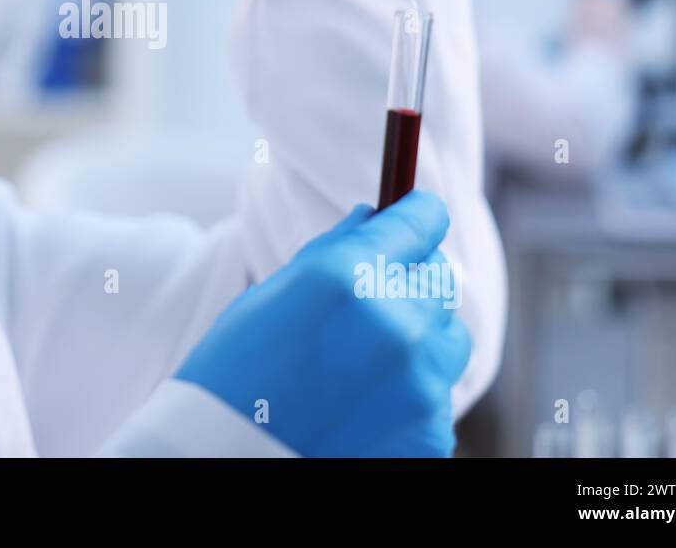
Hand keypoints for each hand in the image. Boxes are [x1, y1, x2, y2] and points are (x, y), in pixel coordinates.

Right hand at [175, 191, 470, 456]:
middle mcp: (396, 325)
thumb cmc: (234, 374)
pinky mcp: (432, 432)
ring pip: (448, 338)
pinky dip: (411, 392)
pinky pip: (438, 393)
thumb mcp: (270, 297)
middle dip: (408, 282)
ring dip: (418, 338)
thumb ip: (331, 252)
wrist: (227, 459)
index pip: (422, 221)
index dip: (416, 216)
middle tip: (367, 305)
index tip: (415, 216)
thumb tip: (372, 217)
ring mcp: (420, 384)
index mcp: (350, 278)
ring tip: (363, 361)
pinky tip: (363, 403)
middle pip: (439, 277)